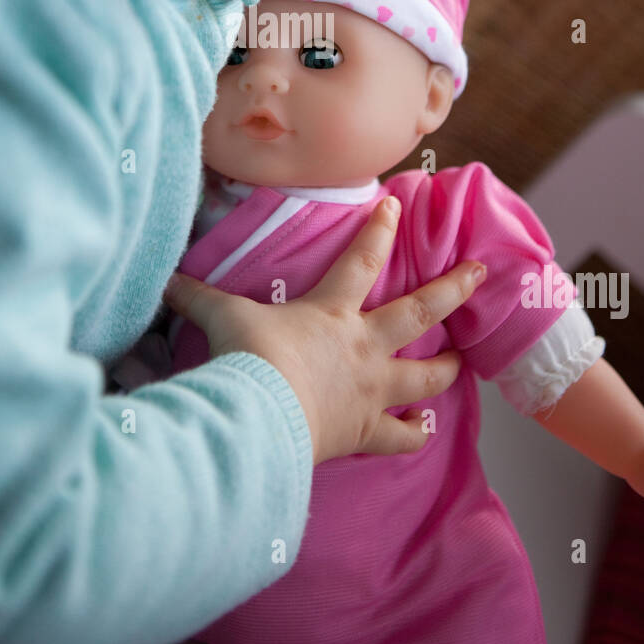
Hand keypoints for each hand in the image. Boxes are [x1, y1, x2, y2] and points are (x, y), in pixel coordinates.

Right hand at [163, 195, 485, 464]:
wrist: (262, 417)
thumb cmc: (248, 360)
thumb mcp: (221, 317)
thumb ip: (195, 296)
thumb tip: (163, 278)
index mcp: (332, 312)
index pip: (363, 260)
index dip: (379, 229)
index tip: (396, 205)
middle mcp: (363, 346)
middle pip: (419, 311)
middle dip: (453, 289)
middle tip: (480, 274)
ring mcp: (371, 391)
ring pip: (424, 376)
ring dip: (446, 368)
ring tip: (462, 361)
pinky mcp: (366, 433)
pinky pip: (401, 437)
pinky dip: (415, 435)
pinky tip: (426, 431)